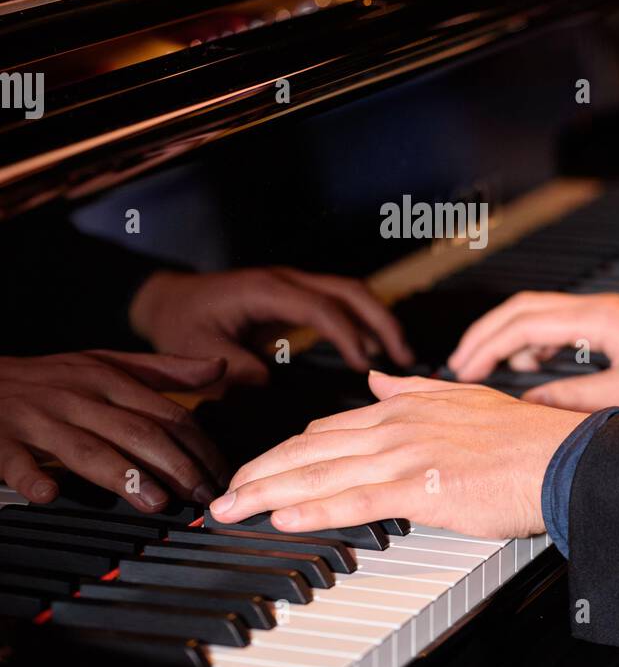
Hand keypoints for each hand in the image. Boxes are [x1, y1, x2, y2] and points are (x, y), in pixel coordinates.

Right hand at [0, 351, 226, 511]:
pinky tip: (50, 494)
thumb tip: (220, 366)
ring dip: (123, 475)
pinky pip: (17, 460)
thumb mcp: (107, 362)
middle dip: (175, 465)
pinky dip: (32, 477)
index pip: (165, 413)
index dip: (198, 445)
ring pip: (86, 447)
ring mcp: (38, 418)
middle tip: (201, 497)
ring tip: (156, 502)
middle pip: (136, 431)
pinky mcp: (0, 439)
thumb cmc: (52, 377)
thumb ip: (165, 370)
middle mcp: (78, 396)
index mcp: (108, 379)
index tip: (220, 475)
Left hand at [129, 267, 413, 386]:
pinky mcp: (294, 295)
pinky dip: (361, 321)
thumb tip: (269, 385)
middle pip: (349, 290)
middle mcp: (285, 280)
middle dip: (381, 320)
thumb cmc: (180, 323)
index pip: (321, 307)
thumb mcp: (198, 351)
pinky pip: (338, 301)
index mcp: (265, 290)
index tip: (365, 365)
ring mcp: (292, 284)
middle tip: (404, 356)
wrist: (167, 299)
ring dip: (377, 319)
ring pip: (349, 292)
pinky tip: (371, 349)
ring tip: (398, 354)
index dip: (348, 335)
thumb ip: (234, 369)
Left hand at [210, 371, 582, 537]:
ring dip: (268, 493)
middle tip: (221, 497)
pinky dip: (314, 508)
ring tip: (232, 511)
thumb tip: (378, 377)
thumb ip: (414, 388)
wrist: (564, 456)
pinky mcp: (422, 488)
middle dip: (258, 473)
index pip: (325, 430)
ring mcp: (406, 456)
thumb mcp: (462, 397)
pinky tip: (282, 519)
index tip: (255, 469)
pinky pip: (356, 500)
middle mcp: (396, 427)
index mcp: (404, 408)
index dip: (282, 451)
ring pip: (320, 473)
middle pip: (309, 450)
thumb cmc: (523, 437)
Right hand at [448, 292, 618, 416]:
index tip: (465, 370)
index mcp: (596, 318)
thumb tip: (530, 408)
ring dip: (508, 337)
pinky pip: (558, 324)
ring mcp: (602, 313)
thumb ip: (575, 400)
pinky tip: (531, 366)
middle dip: (486, 334)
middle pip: (522, 309)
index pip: (523, 323)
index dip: (487, 346)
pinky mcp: (611, 324)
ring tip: (488, 368)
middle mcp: (595, 308)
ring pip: (538, 314)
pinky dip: (534, 341)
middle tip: (460, 363)